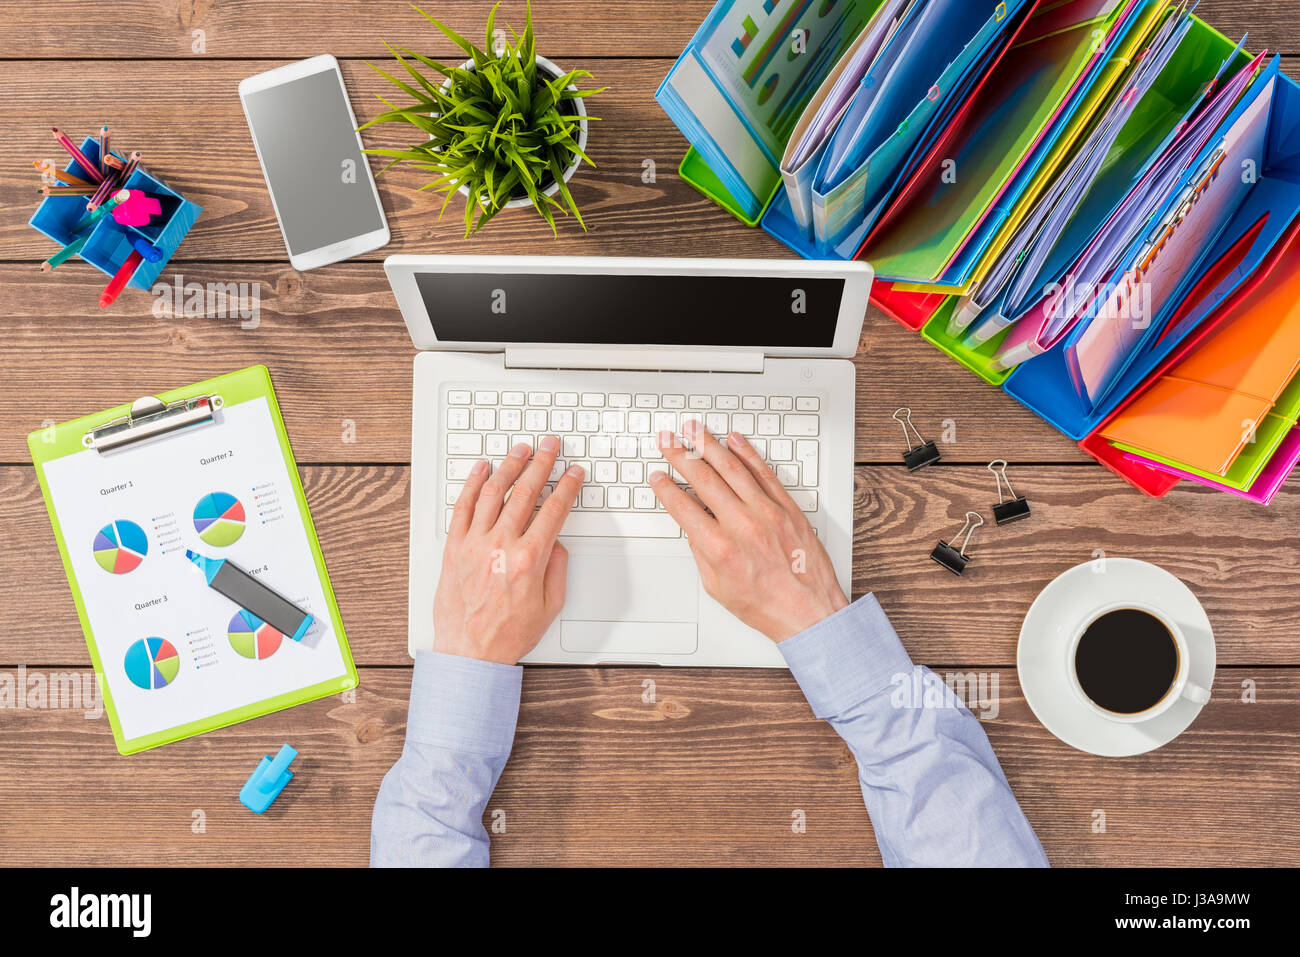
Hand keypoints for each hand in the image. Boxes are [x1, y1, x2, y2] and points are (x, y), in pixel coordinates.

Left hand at [433, 436, 583, 664]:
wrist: (469, 653)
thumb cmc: (507, 634)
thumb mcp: (550, 605)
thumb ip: (557, 567)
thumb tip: (555, 541)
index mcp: (529, 559)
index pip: (554, 510)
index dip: (568, 487)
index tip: (573, 473)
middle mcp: (501, 546)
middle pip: (526, 493)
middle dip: (541, 464)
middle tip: (549, 446)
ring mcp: (474, 544)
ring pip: (493, 493)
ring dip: (510, 466)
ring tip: (520, 450)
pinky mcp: (454, 548)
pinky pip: (462, 507)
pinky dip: (472, 484)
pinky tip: (481, 469)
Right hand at [650, 421, 847, 641]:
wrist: (809, 611)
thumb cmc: (767, 605)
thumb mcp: (717, 587)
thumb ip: (701, 553)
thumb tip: (693, 528)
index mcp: (719, 548)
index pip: (683, 507)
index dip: (666, 488)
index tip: (658, 476)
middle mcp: (742, 525)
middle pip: (703, 479)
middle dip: (680, 455)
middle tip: (668, 440)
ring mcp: (767, 513)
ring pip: (733, 468)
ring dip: (709, 445)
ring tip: (694, 429)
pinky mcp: (788, 508)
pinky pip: (764, 473)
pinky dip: (748, 454)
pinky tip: (734, 441)